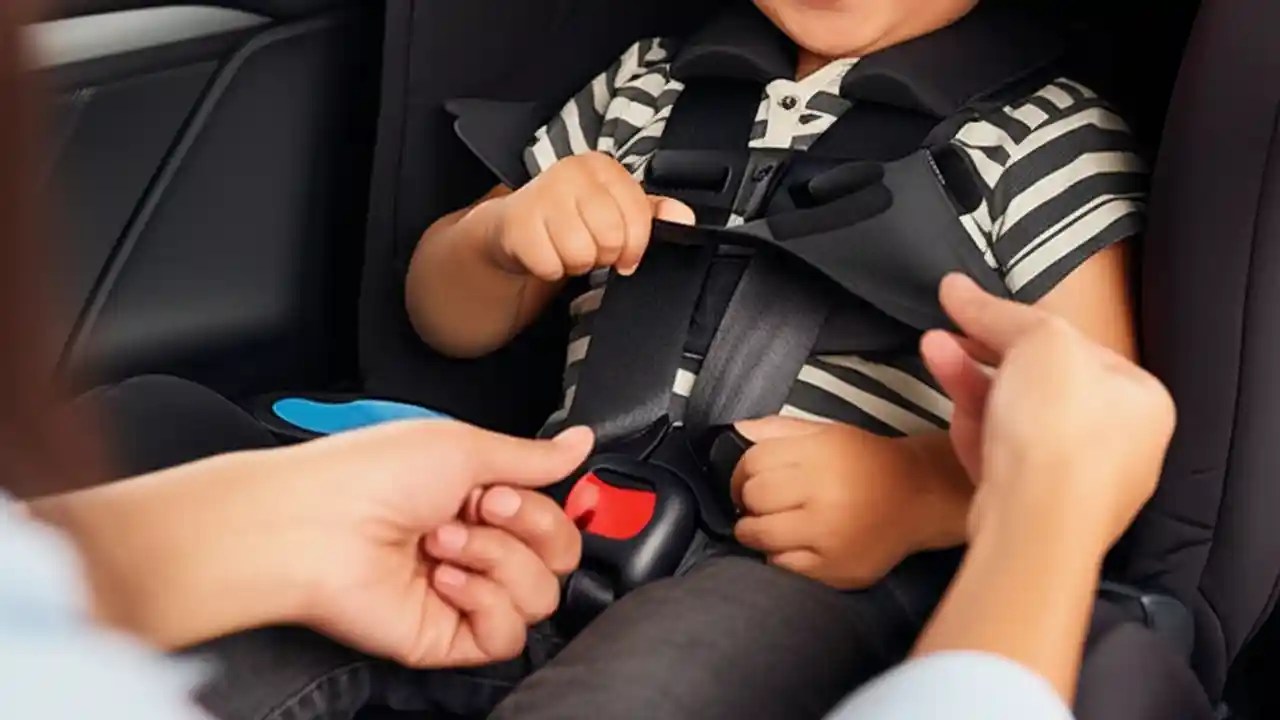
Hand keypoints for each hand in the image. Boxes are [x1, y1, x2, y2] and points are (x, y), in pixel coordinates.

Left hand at [259, 421, 591, 667]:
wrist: (315, 526)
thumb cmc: (371, 476)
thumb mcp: (465, 446)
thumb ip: (534, 456)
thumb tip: (582, 442)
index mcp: (480, 501)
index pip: (554, 519)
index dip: (542, 508)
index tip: (499, 490)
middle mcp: (476, 548)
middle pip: (558, 559)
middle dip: (527, 530)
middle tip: (480, 510)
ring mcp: (463, 595)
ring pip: (539, 597)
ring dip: (497, 561)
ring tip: (443, 544)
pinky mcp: (447, 636)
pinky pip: (507, 635)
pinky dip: (484, 601)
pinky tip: (443, 579)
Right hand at [487, 152, 694, 278]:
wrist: (515, 225)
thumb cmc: (570, 216)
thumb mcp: (615, 209)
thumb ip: (653, 213)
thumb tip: (684, 217)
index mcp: (602, 167)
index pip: (639, 218)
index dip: (636, 246)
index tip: (625, 254)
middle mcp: (571, 172)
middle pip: (610, 239)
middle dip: (602, 255)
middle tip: (589, 246)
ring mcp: (541, 195)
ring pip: (580, 255)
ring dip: (575, 264)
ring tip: (565, 248)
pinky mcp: (516, 223)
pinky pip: (550, 266)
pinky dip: (550, 269)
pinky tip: (545, 252)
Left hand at [730, 417, 964, 589]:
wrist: (919, 497)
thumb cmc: (866, 462)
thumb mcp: (826, 434)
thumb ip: (779, 430)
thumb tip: (737, 429)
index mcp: (820, 455)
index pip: (753, 462)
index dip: (742, 471)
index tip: (750, 478)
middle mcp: (824, 495)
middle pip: (754, 498)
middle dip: (748, 500)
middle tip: (760, 502)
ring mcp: (829, 537)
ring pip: (761, 536)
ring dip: (754, 531)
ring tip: (769, 524)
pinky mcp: (835, 569)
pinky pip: (783, 566)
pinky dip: (778, 556)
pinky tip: (793, 544)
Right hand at [920, 274, 1173, 553]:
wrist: (1036, 523)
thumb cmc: (1060, 429)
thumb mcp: (1039, 342)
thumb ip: (999, 313)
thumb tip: (958, 287)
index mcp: (1141, 400)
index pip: (1078, 348)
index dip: (1023, 324)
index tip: (976, 308)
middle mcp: (1118, 446)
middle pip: (1041, 384)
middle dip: (986, 352)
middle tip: (947, 327)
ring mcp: (1074, 484)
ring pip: (1015, 421)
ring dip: (971, 381)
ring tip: (932, 350)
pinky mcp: (1033, 510)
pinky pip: (1001, 459)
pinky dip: (974, 429)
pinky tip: (949, 407)